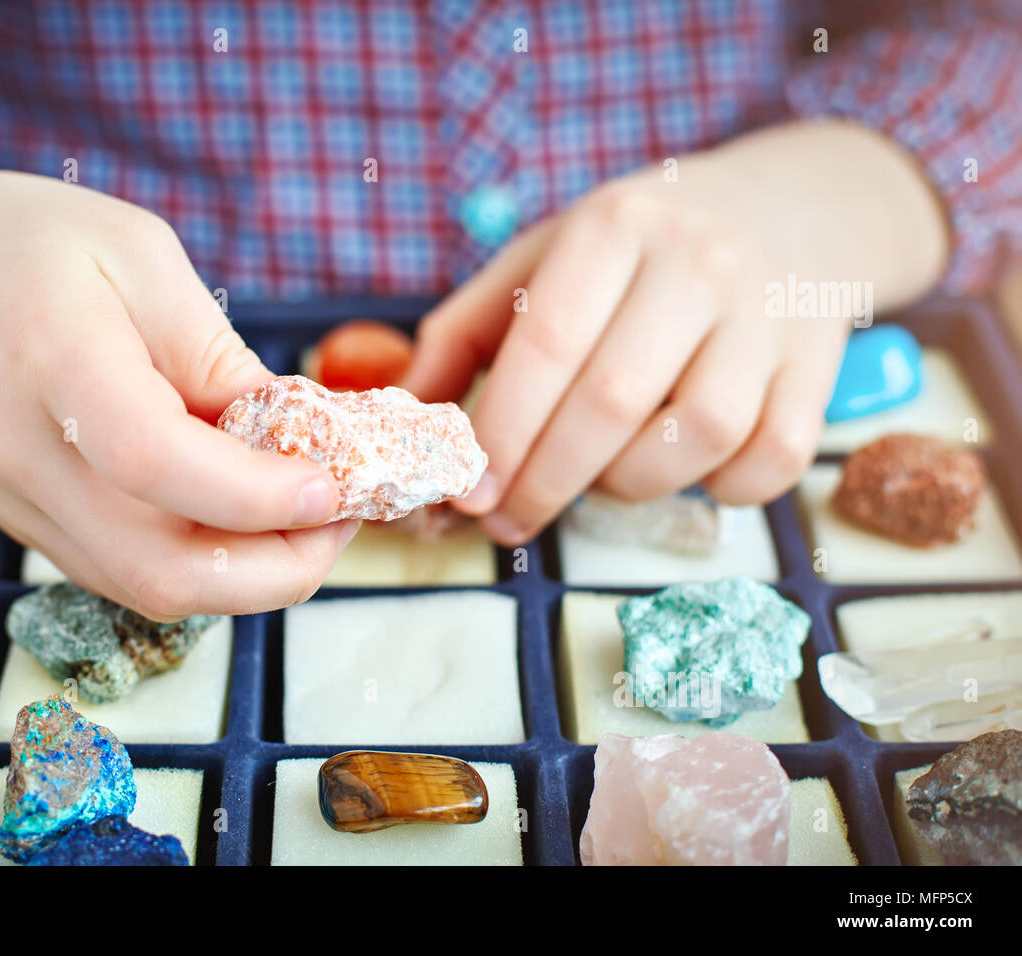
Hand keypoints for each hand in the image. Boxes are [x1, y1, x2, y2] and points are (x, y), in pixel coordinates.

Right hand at [0, 162, 357, 618]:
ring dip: (246, 580)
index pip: (157, 462)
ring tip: (306, 523)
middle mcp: (23, 454)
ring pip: (145, 589)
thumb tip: (290, 438)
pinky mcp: (24, 522)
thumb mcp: (136, 252)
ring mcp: (16, 502)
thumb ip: (212, 350)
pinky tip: (242, 522)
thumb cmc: (19, 244)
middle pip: (157, 570)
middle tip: (339, 522)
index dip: (259, 493)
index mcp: (54, 361)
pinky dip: (199, 567)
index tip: (333, 486)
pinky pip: (122, 573)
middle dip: (275, 572)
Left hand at [402, 119, 948, 544]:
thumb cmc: (639, 251)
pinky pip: (772, 459)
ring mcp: (770, 313)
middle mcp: (700, 261)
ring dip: (629, 485)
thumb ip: (466, 333)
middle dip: (546, 482)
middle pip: (613, 402)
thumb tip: (408, 421)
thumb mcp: (543, 259)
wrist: (790, 209)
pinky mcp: (821, 363)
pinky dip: (723, 489)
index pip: (548, 346)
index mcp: (616, 226)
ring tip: (598, 476)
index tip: (469, 492)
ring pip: (698, 438)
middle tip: (508, 520)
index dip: (502, 432)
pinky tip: (683, 469)